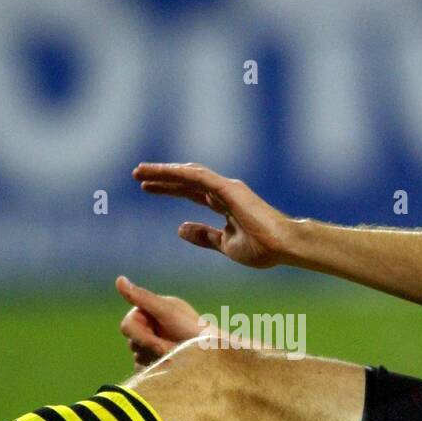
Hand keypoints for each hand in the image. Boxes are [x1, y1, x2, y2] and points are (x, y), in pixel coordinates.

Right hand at [115, 276, 211, 368]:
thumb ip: (143, 298)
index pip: (128, 326)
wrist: (214, 353)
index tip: (160, 346)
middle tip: (174, 353)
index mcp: (148, 312)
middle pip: (132, 344)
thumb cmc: (194, 329)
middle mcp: (147, 328)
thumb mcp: (168, 312)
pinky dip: (158, 371)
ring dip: (157, 361)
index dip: (142, 337)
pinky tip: (174, 367)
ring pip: (138, 359)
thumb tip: (119, 279)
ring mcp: (150, 347)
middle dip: (153, 350)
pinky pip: (145, 371)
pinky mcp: (154, 364)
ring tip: (179, 358)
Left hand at [132, 162, 293, 268]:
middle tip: (137, 175)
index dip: (169, 189)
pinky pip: (198, 176)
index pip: (191, 192)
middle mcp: (223, 192)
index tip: (148, 189)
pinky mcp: (228, 189)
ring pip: (188, 174)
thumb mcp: (225, 245)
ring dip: (163, 172)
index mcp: (224, 205)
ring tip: (140, 172)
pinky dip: (178, 173)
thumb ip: (204, 236)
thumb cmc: (262, 248)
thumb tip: (180, 229)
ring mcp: (226, 188)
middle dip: (162, 178)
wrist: (284, 247)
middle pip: (185, 181)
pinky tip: (161, 172)